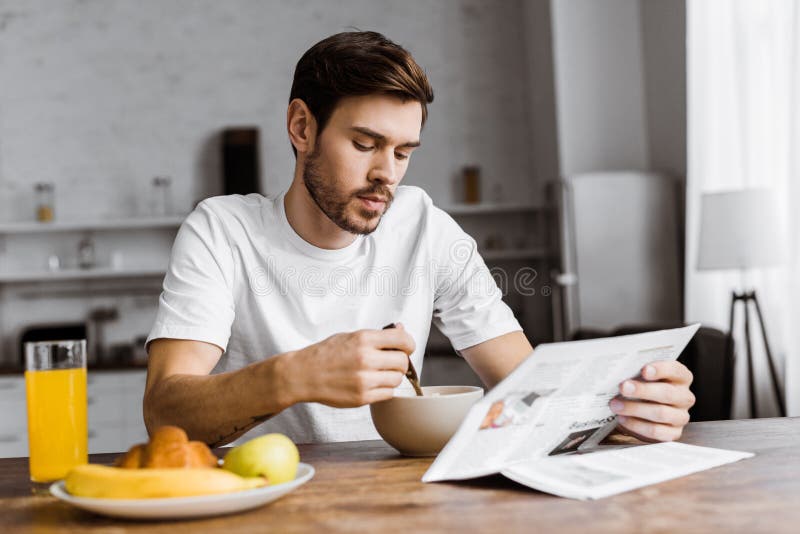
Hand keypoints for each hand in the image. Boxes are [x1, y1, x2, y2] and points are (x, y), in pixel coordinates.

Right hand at [286, 325, 413, 407]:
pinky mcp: (362, 398)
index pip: (403, 340)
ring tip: (378, 373)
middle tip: (390, 362)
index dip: (409, 344)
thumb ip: (377, 335)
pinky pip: (388, 394)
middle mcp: (366, 359)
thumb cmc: (326, 354)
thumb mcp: (350, 336)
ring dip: (392, 376)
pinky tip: (373, 384)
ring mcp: (364, 380)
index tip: (406, 347)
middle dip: (400, 362)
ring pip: (397, 379)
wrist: (303, 375)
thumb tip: (401, 330)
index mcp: (363, 339)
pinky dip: (385, 389)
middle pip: (403, 362)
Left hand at [609, 361, 694, 441]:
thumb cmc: (641, 388)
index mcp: (681, 377)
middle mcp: (684, 397)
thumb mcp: (641, 377)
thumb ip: (636, 372)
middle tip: (623, 387)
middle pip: (667, 393)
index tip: (644, 370)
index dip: (661, 370)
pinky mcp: (673, 433)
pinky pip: (656, 431)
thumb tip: (620, 371)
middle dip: (643, 390)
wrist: (641, 414)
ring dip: (635, 408)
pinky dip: (637, 425)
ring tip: (616, 405)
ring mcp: (681, 416)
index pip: (676, 370)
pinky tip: (623, 418)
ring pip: (661, 413)